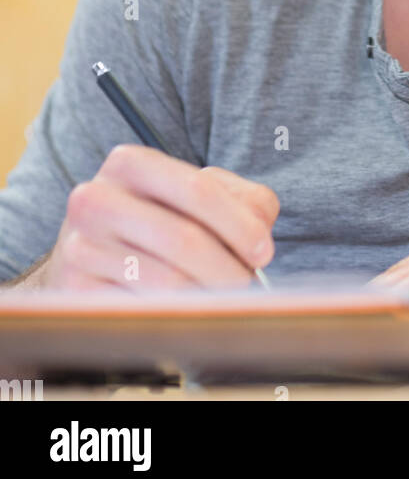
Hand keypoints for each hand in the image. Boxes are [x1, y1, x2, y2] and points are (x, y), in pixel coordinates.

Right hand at [43, 145, 279, 290]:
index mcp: (129, 163)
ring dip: (207, 296)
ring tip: (223, 297)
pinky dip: (176, 315)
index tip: (263, 251)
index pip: (198, 189)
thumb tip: (260, 236)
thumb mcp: (198, 192)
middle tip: (248, 284)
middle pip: (183, 238)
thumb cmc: (160, 216)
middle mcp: (95, 198)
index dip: (239, 224)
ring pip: (165, 281)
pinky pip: (142, 310)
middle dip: (228, 268)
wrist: (91, 251)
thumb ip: (243, 200)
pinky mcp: (74, 291)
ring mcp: (79, 246)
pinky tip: (188, 310)